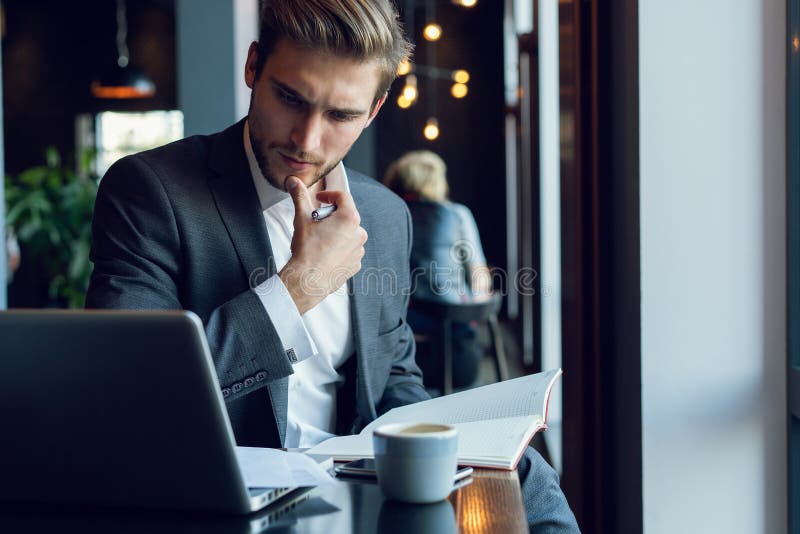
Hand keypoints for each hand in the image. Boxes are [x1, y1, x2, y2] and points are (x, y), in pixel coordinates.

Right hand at [279, 176, 366, 313]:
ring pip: (348, 234)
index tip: (319, 198)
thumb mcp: (301, 219)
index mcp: (349, 218)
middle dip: (331, 216)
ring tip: (319, 240)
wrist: (308, 280)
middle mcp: (359, 233)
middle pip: (346, 216)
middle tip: (315, 222)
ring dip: (336, 233)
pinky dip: (339, 249)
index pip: (343, 197)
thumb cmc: (307, 250)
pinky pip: (349, 250)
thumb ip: (299, 196)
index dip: (329, 195)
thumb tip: (293, 181)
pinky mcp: (356, 264)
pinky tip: (325, 253)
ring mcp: (359, 250)